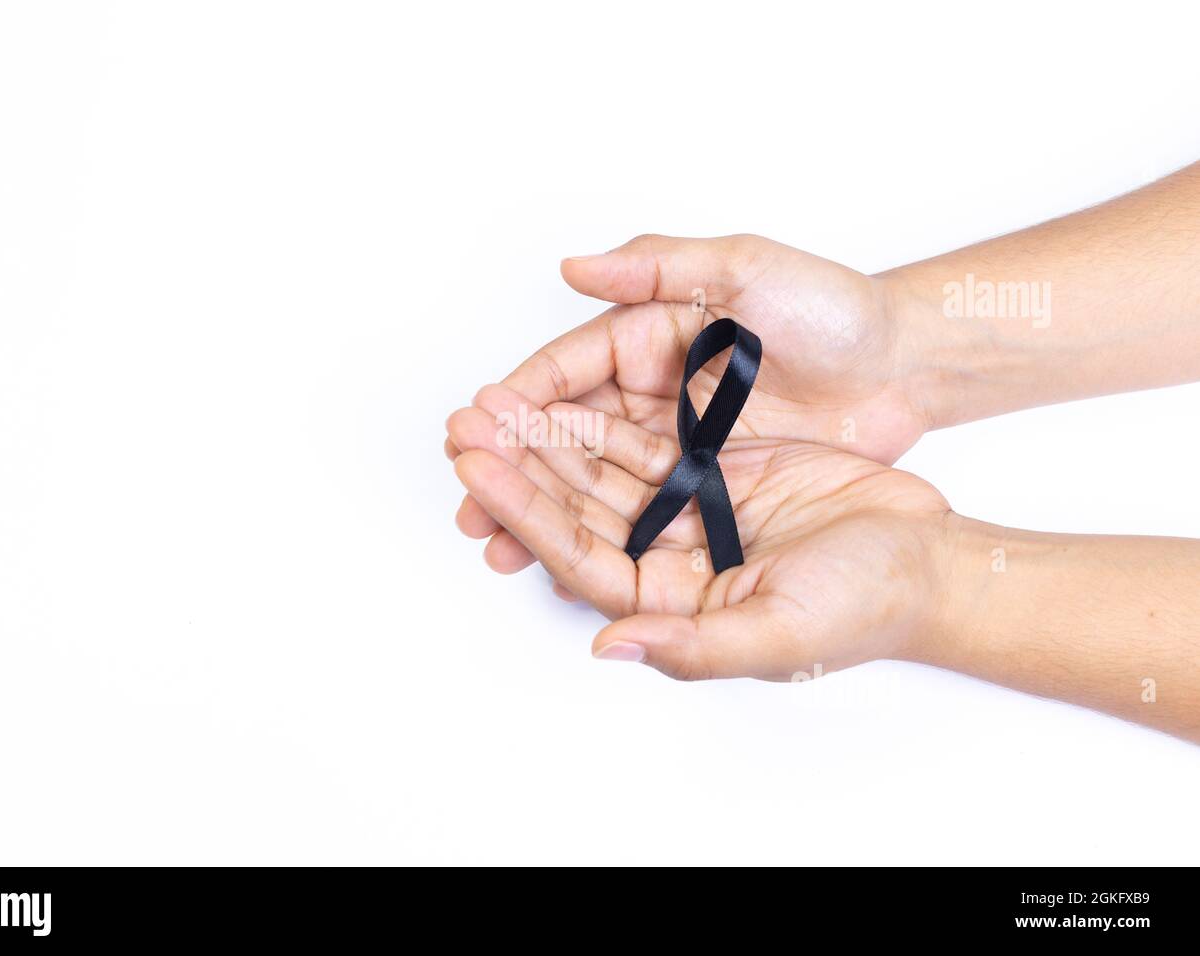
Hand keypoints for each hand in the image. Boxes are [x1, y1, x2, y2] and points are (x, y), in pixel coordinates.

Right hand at [447, 233, 932, 575]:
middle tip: (467, 497)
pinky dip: (595, 532)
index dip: (519, 402)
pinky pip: (637, 512)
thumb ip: (663, 265)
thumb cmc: (832, 310)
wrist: (904, 367)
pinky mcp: (703, 486)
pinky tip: (557, 558)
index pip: (567, 371)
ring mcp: (674, 443)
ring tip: (493, 541)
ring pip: (590, 479)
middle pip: (565, 433)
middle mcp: (649, 391)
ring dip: (540, 508)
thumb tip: (575, 266)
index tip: (476, 429)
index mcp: (647, 335)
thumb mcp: (749, 268)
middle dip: (513, 465)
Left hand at [447, 383, 952, 680]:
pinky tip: (562, 393)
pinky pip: (643, 440)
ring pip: (600, 469)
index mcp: (668, 604)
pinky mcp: (714, 470)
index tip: (478, 470)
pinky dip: (600, 417)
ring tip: (495, 402)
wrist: (931, 557)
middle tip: (465, 422)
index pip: (576, 555)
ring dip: (548, 437)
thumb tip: (609, 648)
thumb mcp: (779, 632)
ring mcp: (688, 511)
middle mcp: (666, 558)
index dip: (523, 513)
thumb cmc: (866, 604)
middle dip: (518, 465)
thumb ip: (694, 646)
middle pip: (575, 507)